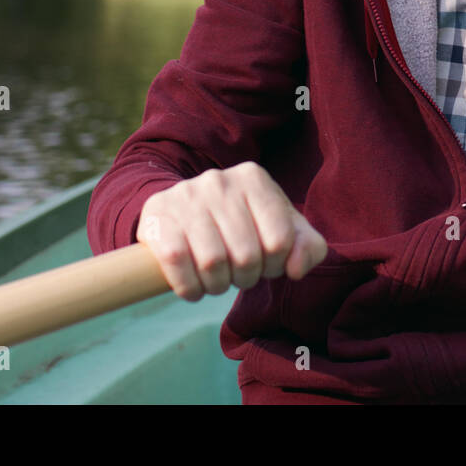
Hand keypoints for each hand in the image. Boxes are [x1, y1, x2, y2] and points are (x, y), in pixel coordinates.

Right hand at [137, 161, 328, 300]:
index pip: (280, 240)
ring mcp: (185, 196)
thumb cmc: (243, 226)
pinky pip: (177, 264)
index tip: (265, 264)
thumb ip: (308, 248)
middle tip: (238, 275)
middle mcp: (219, 180)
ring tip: (216, 279)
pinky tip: (194, 285)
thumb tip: (296, 269)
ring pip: (212, 263)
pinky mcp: (157, 216)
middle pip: (247, 255)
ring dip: (217, 286)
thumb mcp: (282, 229)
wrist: (181, 212)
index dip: (276, 266)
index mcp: (254, 179)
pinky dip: (189, 287)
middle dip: (246, 278)